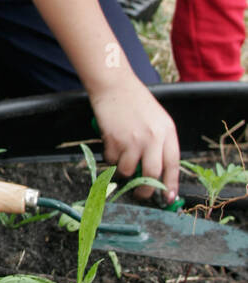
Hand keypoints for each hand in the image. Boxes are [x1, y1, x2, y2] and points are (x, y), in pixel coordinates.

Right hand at [89, 77, 179, 200]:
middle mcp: (153, 138)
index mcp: (167, 132)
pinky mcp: (114, 141)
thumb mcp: (157, 120)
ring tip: (121, 157)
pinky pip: (112, 161)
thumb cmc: (135, 101)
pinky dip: (111, 158)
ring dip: (123, 171)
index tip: (168, 197)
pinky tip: (111, 143)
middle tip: (140, 193)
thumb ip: (159, 143)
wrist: (114, 85)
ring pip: (128, 171)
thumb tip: (154, 172)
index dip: (171, 184)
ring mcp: (133, 140)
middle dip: (145, 189)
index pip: (173, 164)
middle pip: (152, 174)